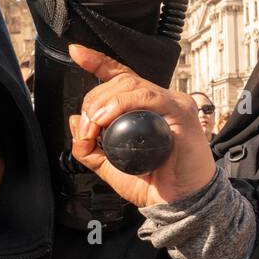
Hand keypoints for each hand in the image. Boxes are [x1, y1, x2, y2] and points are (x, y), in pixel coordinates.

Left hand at [67, 44, 215, 208]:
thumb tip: (76, 121)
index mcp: (146, 108)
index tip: (76, 53)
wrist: (181, 205)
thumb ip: (91, 148)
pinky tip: (107, 118)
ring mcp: (172, 103)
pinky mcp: (181, 112)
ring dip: (103, 102)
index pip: (121, 77)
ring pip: (131, 84)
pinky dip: (122, 104)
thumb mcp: (111, 166)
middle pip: (120, 81)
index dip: (98, 62)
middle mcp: (160, 101)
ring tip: (93, 126)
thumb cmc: (156, 185)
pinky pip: (148, 96)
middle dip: (93, 100)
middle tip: (86, 128)